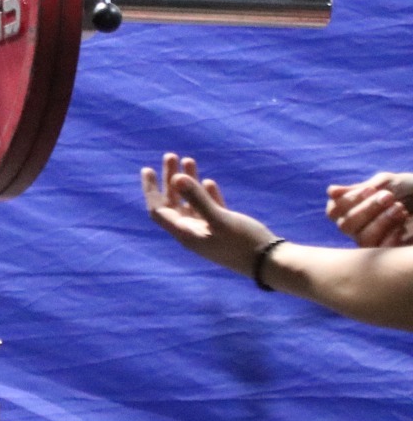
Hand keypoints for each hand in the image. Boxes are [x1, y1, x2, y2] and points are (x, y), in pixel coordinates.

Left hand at [142, 152, 276, 276]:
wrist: (272, 264)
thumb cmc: (243, 243)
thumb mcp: (219, 219)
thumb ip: (198, 199)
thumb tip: (176, 178)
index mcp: (185, 234)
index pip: (158, 210)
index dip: (151, 190)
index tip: (148, 169)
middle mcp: (193, 233)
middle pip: (173, 203)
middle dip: (170, 179)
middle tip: (171, 155)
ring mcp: (209, 232)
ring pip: (192, 203)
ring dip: (189, 182)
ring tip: (189, 160)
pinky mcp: (225, 230)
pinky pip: (209, 210)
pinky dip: (206, 195)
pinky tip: (209, 182)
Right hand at [325, 171, 412, 248]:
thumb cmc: (405, 190)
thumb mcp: (386, 183)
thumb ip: (360, 188)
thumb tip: (331, 192)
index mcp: (348, 211)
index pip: (334, 211)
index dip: (348, 201)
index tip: (370, 189)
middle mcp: (355, 229)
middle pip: (345, 226)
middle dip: (367, 210)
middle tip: (388, 196)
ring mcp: (371, 241)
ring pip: (362, 240)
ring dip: (380, 222)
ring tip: (399, 208)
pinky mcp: (387, 253)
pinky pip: (382, 251)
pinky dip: (392, 236)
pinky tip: (403, 225)